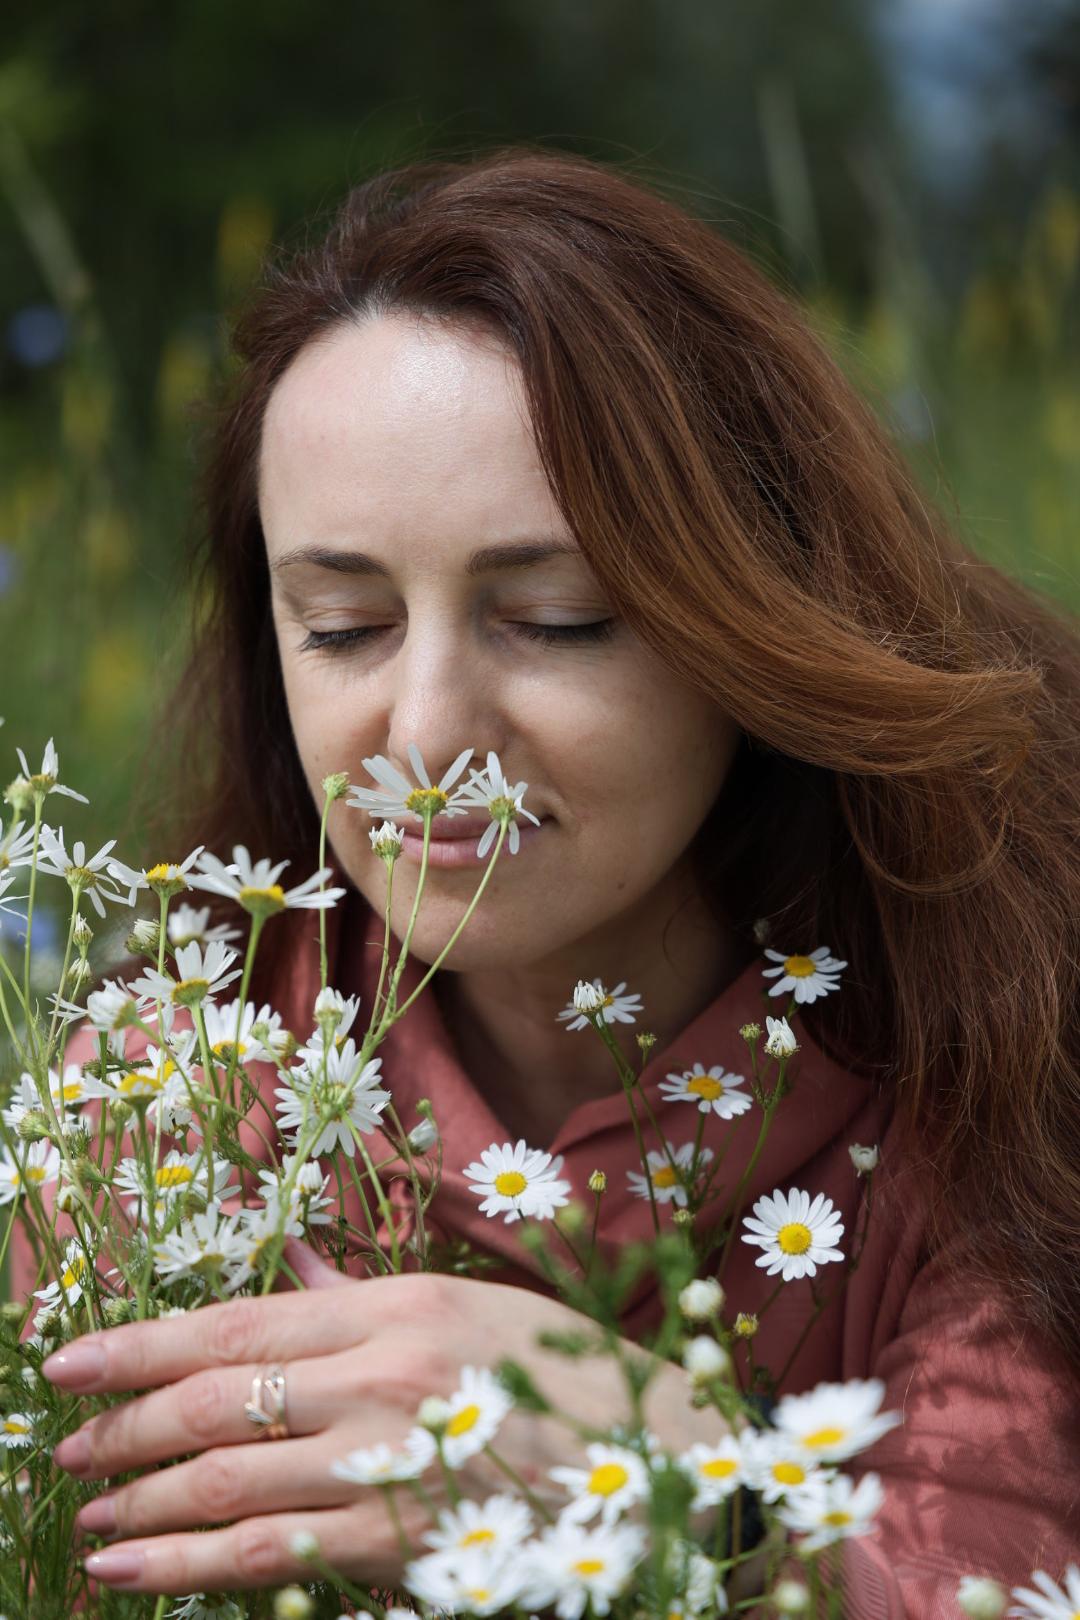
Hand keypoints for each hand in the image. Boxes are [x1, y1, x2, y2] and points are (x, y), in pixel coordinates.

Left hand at [45, 1240, 681, 1597]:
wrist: (668, 1458)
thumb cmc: (568, 1370)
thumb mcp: (470, 1307)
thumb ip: (361, 1295)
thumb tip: (282, 1270)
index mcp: (397, 1305)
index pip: (238, 1323)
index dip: (140, 1344)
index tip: (71, 1363)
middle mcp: (380, 1374)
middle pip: (217, 1398)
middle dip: (125, 1428)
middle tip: (63, 1448)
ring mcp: (389, 1459)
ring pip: (229, 1479)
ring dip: (144, 1501)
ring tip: (90, 1517)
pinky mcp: (402, 1538)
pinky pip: (271, 1553)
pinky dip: (189, 1566)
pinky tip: (136, 1573)